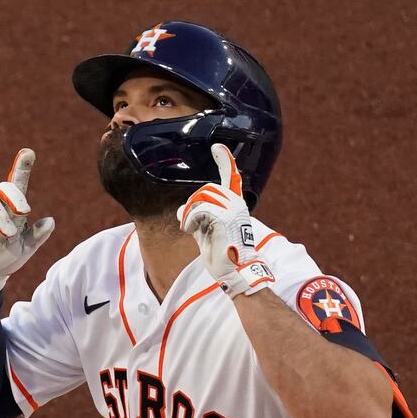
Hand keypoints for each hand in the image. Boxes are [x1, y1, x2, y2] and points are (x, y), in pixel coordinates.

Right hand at [0, 148, 55, 296]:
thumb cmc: (6, 258)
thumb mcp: (26, 249)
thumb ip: (38, 236)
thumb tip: (51, 221)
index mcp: (12, 209)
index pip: (17, 185)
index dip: (22, 168)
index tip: (29, 153)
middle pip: (4, 187)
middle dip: (15, 196)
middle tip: (24, 212)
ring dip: (2, 219)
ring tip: (8, 236)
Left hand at [177, 144, 275, 296]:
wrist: (235, 270)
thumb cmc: (222, 254)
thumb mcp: (206, 232)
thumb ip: (196, 218)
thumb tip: (180, 210)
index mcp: (235, 204)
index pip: (231, 177)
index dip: (225, 161)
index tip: (217, 147)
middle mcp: (236, 203)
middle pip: (206, 189)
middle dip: (192, 205)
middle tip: (189, 224)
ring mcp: (232, 208)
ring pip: (201, 198)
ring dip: (190, 214)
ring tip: (190, 228)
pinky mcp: (224, 217)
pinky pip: (198, 209)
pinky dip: (189, 220)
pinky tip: (191, 231)